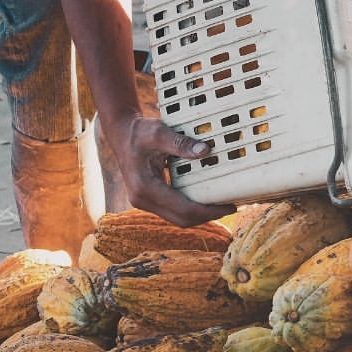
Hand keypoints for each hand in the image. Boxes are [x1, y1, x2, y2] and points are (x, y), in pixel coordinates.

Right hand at [115, 115, 234, 226]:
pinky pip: (173, 210)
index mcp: (145, 187)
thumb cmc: (138, 132)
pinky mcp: (149, 199)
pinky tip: (205, 199)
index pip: (182, 209)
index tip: (229, 206)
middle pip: (181, 219)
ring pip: (177, 218)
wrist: (121, 134)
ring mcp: (144, 202)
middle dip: (207, 216)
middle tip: (231, 207)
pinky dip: (191, 208)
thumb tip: (205, 151)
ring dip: (200, 214)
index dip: (208, 211)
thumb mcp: (158, 132)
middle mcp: (142, 200)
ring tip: (222, 204)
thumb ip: (180, 143)